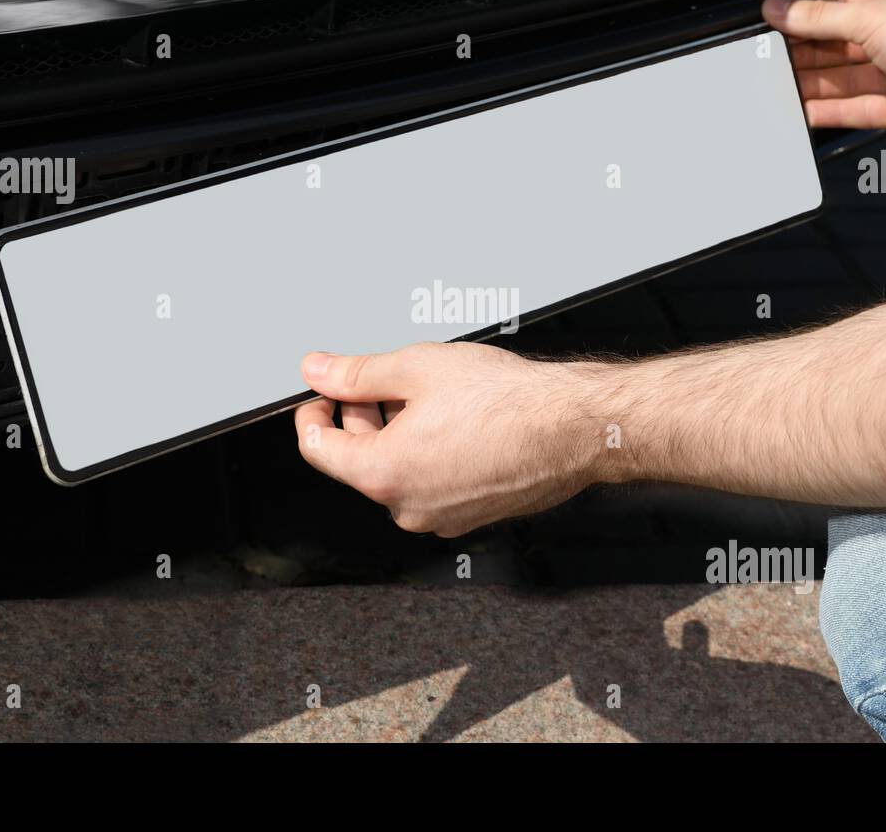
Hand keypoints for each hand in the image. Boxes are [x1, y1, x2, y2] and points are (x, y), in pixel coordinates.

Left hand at [293, 342, 608, 536]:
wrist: (572, 428)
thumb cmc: (508, 402)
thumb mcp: (417, 368)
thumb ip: (356, 372)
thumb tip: (319, 370)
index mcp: (383, 474)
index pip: (316, 448)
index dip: (313, 411)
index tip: (323, 392)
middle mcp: (407, 507)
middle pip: (360, 459)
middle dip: (365, 416)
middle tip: (388, 380)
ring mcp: (440, 517)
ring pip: (399, 471)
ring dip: (401, 434)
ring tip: (433, 395)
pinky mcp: (470, 517)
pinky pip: (433, 484)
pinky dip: (432, 454)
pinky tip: (457, 422)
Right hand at [763, 0, 885, 140]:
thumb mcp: (868, 16)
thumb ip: (819, 18)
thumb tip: (779, 9)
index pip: (836, 12)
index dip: (804, 22)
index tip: (774, 30)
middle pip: (837, 50)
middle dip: (804, 57)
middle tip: (769, 65)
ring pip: (843, 83)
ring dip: (812, 87)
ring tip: (778, 92)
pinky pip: (856, 112)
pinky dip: (829, 114)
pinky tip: (804, 114)